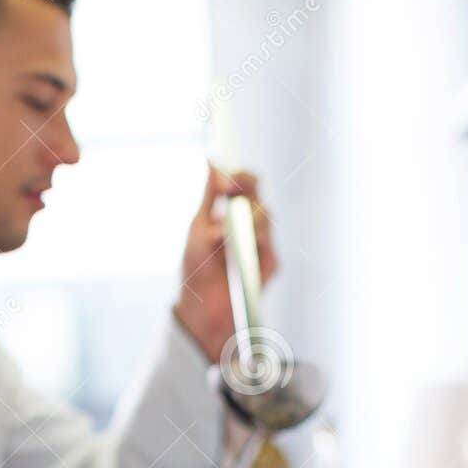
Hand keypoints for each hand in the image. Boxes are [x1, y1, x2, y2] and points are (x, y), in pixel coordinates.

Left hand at [173, 164, 279, 362]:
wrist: (201, 306)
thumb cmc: (198, 266)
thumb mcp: (198, 227)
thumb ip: (208, 196)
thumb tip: (211, 162)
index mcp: (235, 210)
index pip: (247, 183)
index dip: (239, 178)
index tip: (225, 184)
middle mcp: (253, 224)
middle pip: (259, 198)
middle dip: (245, 195)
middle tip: (228, 197)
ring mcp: (263, 245)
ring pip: (266, 221)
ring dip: (246, 223)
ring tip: (226, 234)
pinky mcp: (269, 266)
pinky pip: (268, 252)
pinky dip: (252, 252)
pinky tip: (239, 258)